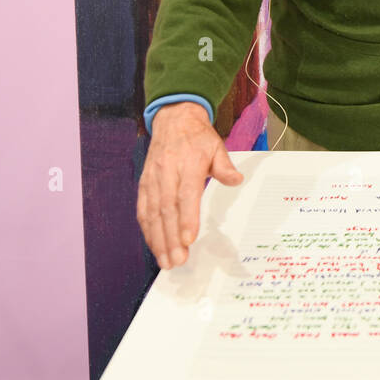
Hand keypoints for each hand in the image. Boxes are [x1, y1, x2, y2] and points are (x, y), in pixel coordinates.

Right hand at [137, 102, 243, 268]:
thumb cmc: (198, 138)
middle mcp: (167, 173)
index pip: (186, 194)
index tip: (188, 239)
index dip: (186, 218)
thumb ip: (225, 166)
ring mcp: (153, 179)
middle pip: (167, 210)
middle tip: (176, 261)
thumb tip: (237, 179)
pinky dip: (147, 229)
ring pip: (152, 213)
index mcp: (188, 163)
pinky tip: (153, 246)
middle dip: (170, 238)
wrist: (173, 119)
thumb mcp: (217, 146)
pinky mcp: (144, 184)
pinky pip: (142, 209)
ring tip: (165, 261)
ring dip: (157, 239)